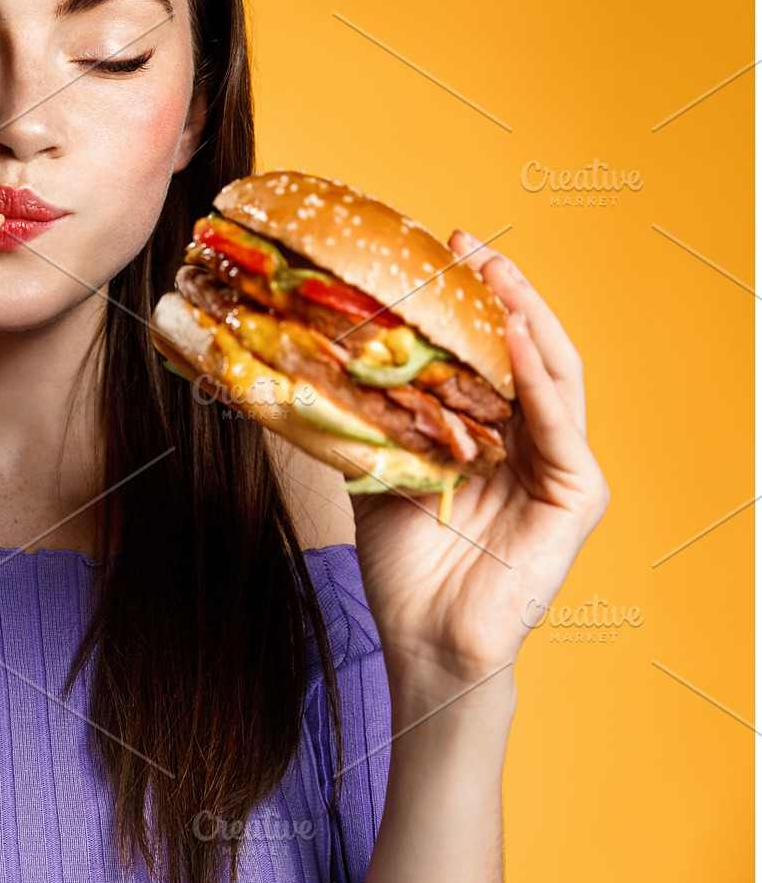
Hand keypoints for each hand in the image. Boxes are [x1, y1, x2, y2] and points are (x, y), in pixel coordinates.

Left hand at [348, 231, 609, 696]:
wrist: (421, 637)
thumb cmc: (402, 564)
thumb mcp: (375, 470)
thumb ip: (369, 418)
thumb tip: (308, 358)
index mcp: (490, 433)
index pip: (488, 352)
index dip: (468, 303)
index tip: (435, 252)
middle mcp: (531, 441)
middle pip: (525, 350)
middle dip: (500, 293)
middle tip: (467, 245)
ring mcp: (559, 466)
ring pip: (552, 374)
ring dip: (524, 318)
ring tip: (493, 274)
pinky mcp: (575, 496)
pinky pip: (560, 426)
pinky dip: (539, 379)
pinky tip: (516, 338)